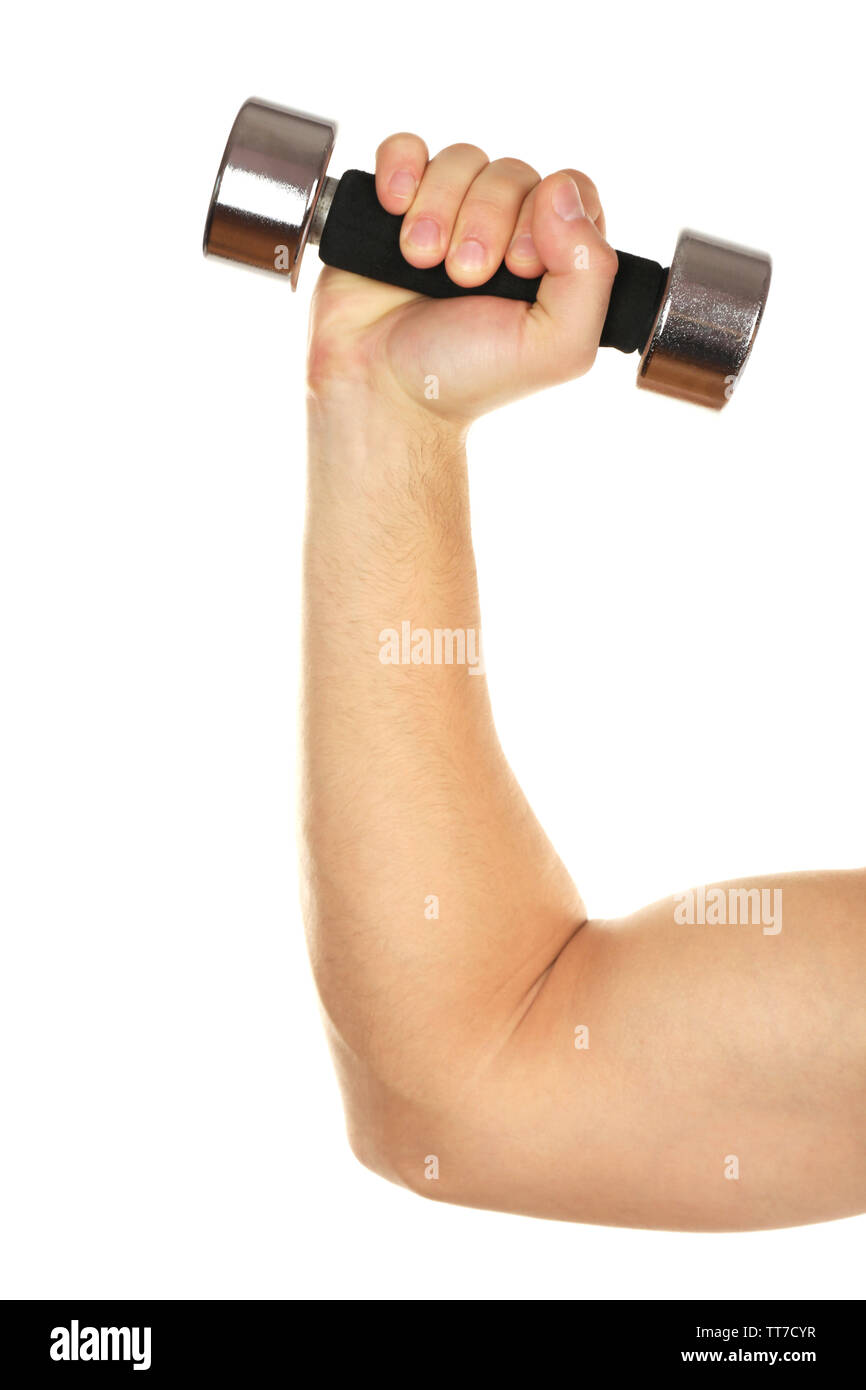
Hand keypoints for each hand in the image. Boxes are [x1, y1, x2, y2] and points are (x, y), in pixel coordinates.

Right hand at [307, 134, 617, 428]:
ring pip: (461, 160)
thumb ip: (589, 274)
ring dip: (438, 209)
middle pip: (512, 172)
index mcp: (552, 258)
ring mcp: (447, 214)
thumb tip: (562, 190)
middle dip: (485, 223)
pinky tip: (395, 208)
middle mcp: (504, 230)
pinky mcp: (393, 206)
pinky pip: (406, 147)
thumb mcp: (557, 346)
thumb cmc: (468, 378)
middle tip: (463, 277)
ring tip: (421, 262)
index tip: (518, 268)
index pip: (570, 191)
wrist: (381, 391)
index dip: (544, 218)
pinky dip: (401, 168)